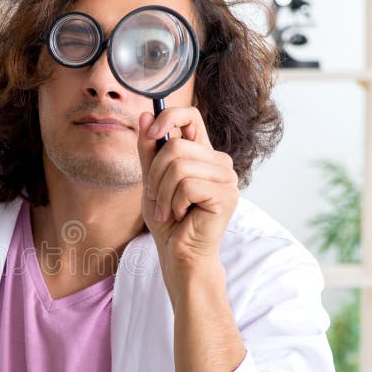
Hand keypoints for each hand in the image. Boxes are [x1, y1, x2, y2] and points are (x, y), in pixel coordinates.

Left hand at [137, 106, 238, 276]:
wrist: (180, 255)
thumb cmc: (168, 221)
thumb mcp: (151, 180)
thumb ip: (149, 150)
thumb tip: (144, 115)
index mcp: (203, 154)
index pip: (190, 116)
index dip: (168, 117)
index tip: (149, 134)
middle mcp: (219, 162)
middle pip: (176, 146)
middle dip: (155, 174)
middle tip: (155, 198)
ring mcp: (226, 178)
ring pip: (179, 166)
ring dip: (163, 193)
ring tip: (167, 211)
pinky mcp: (226, 196)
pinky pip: (187, 186)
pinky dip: (175, 204)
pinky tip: (181, 216)